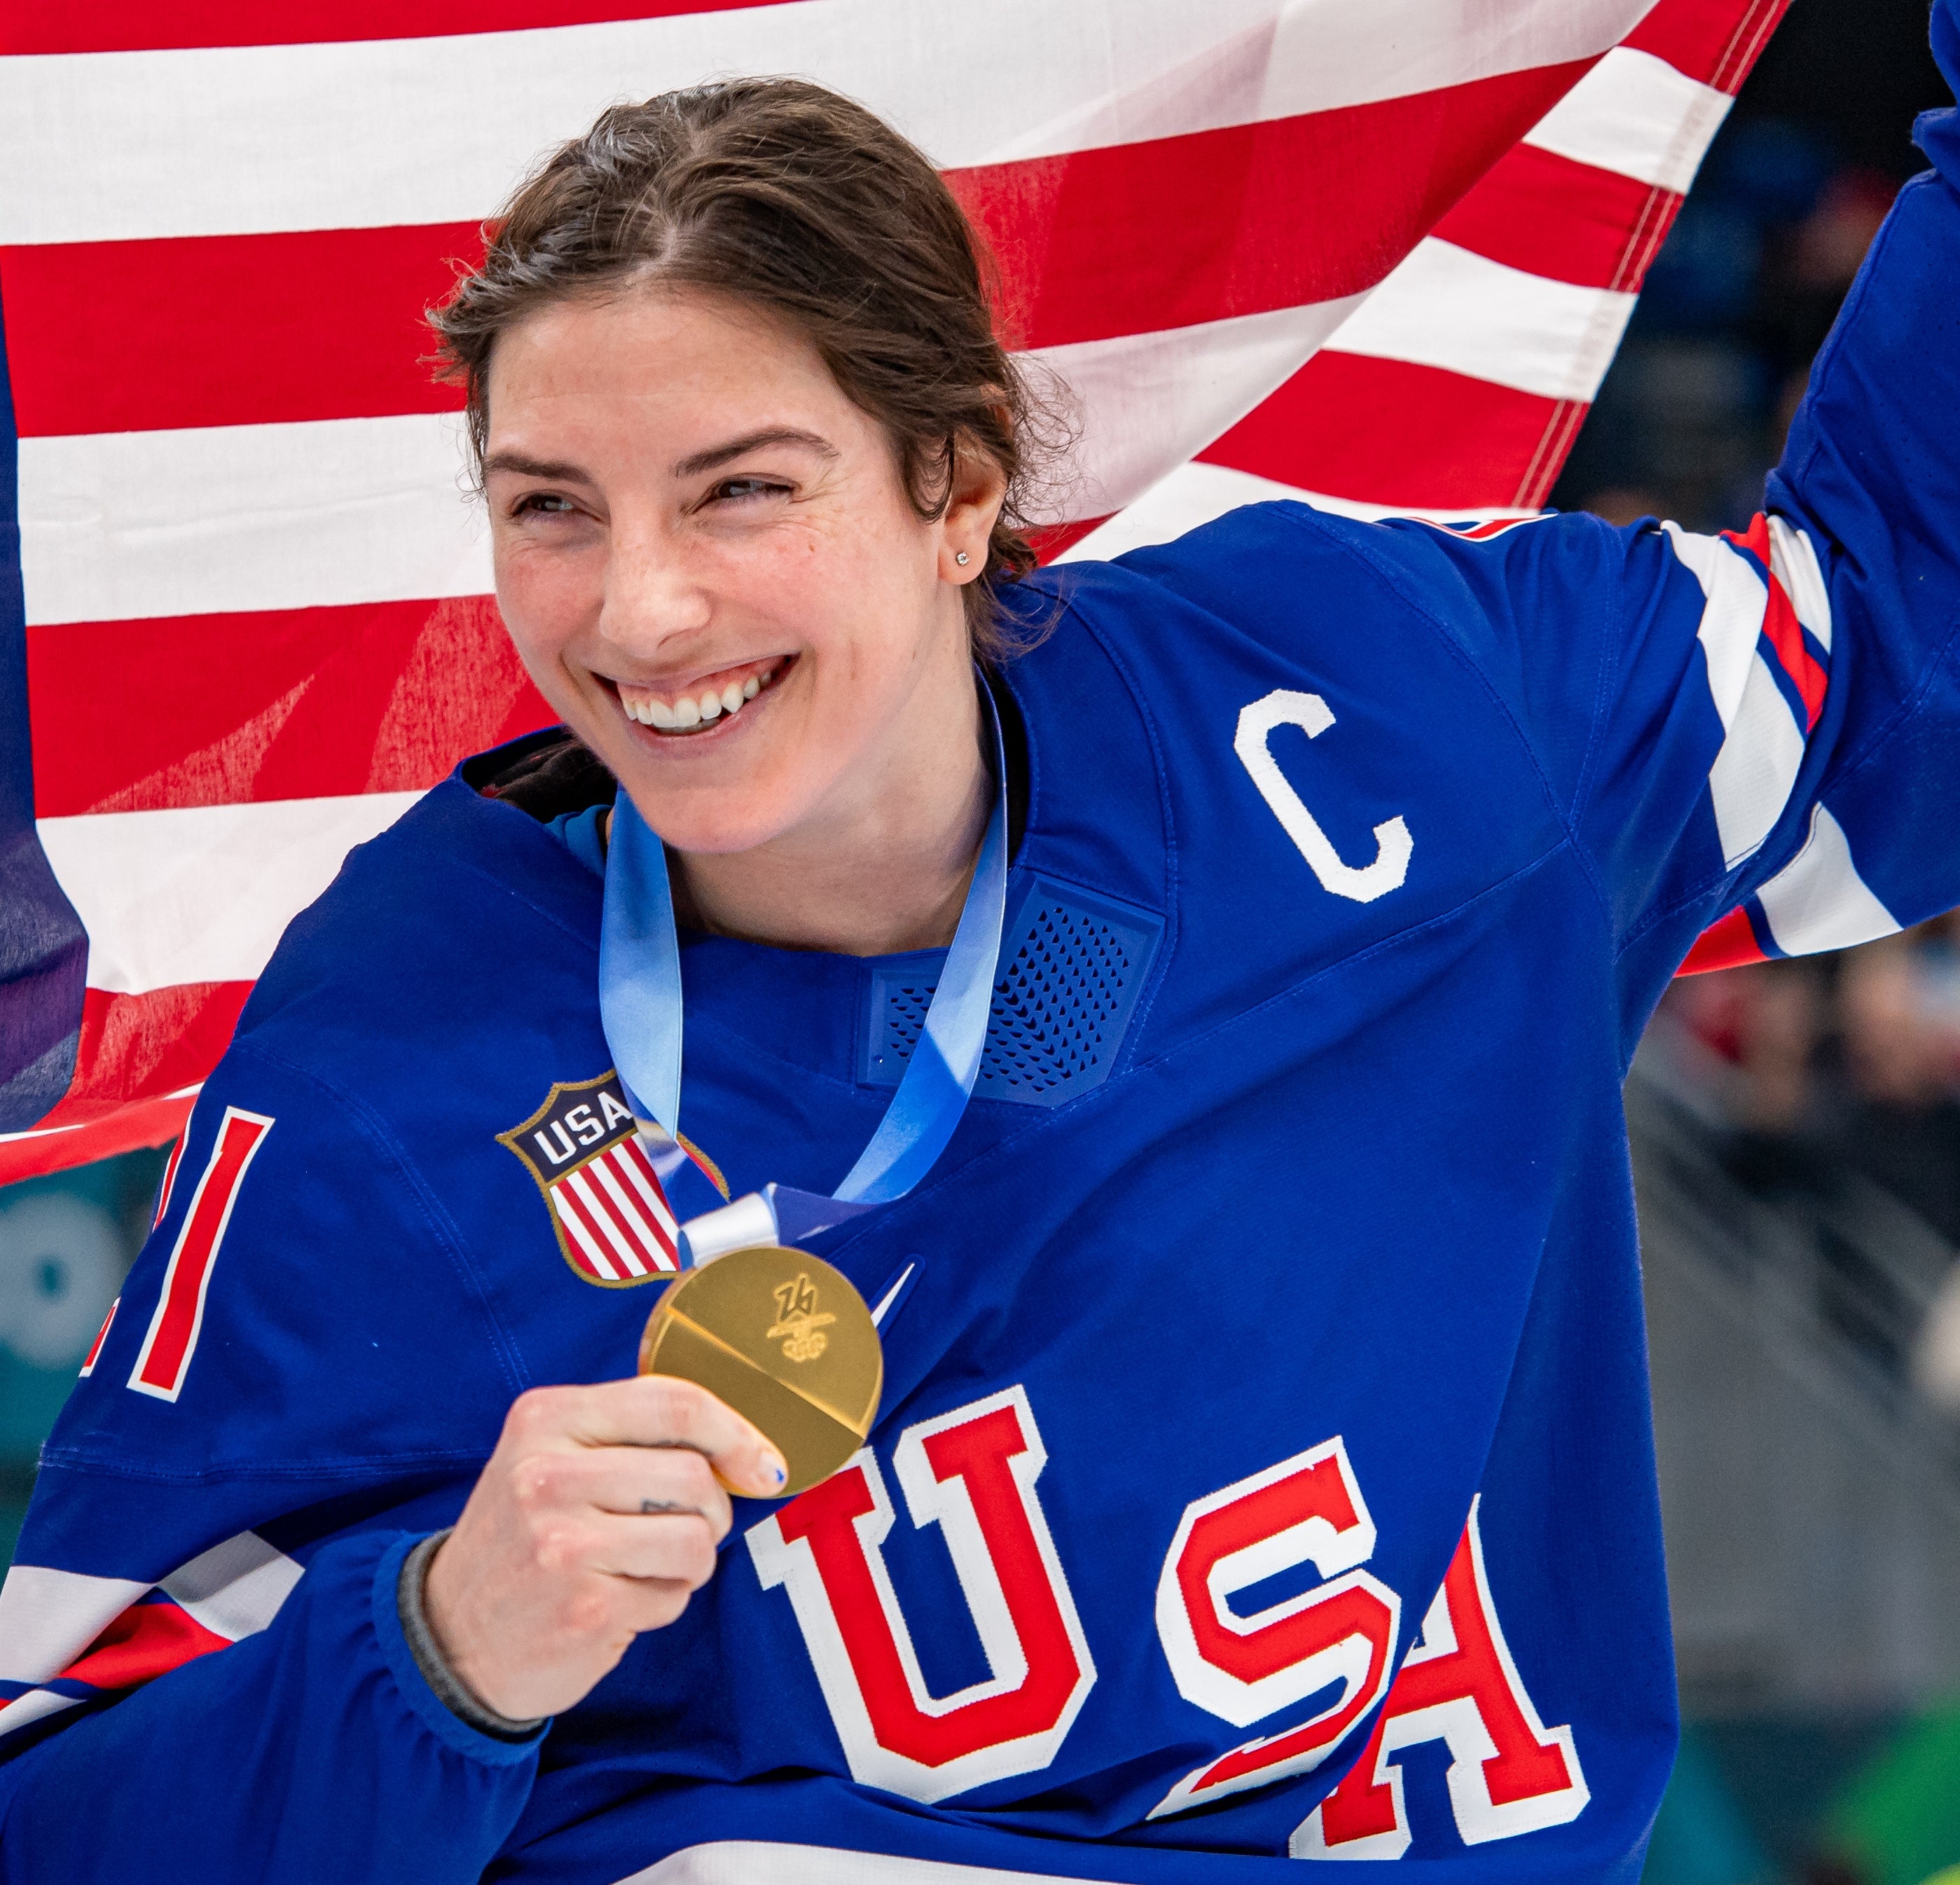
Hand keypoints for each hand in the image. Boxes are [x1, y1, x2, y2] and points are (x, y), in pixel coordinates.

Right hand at [422, 1376, 787, 1719]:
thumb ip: (631, 1437)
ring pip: (695, 1540)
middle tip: (685, 1528)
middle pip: (693, 1475)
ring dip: (690, 1561)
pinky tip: (616, 1603)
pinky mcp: (584, 1609)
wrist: (448, 1636)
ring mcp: (563, 1545)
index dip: (736, 1431)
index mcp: (546, 1419)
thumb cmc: (524, 1539)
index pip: (673, 1403)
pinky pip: (672, 1597)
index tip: (765, 1462)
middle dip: (711, 1509)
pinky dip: (661, 1603)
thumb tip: (746, 1447)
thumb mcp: (552, 1457)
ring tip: (645, 1568)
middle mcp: (548, 1475)